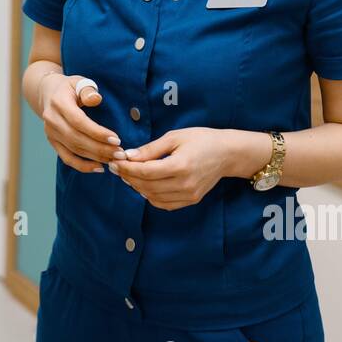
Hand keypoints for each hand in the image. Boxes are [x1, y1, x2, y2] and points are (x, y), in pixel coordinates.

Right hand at [38, 73, 122, 172]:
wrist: (48, 93)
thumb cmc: (69, 87)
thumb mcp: (79, 82)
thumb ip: (88, 90)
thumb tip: (96, 99)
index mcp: (59, 103)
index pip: (79, 122)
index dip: (97, 133)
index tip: (116, 139)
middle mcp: (52, 120)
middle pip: (77, 139)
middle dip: (100, 148)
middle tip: (119, 153)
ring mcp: (50, 133)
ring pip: (74, 150)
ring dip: (95, 157)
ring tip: (114, 159)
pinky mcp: (53, 142)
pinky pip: (67, 158)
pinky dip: (82, 166)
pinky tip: (99, 168)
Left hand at [109, 128, 256, 209]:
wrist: (227, 153)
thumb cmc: (201, 140)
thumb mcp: (174, 137)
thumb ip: (150, 149)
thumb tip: (127, 156)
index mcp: (180, 165)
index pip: (145, 172)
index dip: (126, 168)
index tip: (115, 161)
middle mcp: (185, 184)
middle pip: (147, 186)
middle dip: (128, 177)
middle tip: (117, 168)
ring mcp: (189, 195)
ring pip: (153, 197)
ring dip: (137, 187)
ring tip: (129, 175)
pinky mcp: (191, 200)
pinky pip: (164, 204)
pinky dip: (150, 196)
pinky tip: (144, 185)